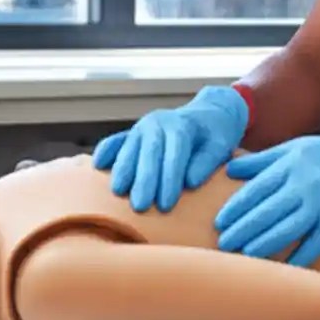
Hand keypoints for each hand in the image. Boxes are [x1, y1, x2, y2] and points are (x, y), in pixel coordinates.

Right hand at [93, 85, 248, 211]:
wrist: (209, 112)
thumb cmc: (216, 134)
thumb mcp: (222, 144)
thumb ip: (207, 162)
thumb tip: (190, 182)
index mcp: (182, 126)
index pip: (174, 154)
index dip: (169, 179)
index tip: (166, 204)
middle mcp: (159, 123)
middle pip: (149, 152)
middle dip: (143, 180)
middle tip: (139, 206)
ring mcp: (143, 126)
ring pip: (131, 147)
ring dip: (123, 170)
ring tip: (118, 192)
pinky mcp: (134, 132)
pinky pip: (117, 140)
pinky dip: (107, 150)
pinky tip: (97, 164)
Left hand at [214, 129, 319, 266]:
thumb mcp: (290, 148)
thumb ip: (259, 161)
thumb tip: (228, 169)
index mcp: (289, 165)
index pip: (257, 190)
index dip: (236, 208)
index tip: (220, 222)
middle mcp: (303, 185)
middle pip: (268, 211)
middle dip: (244, 229)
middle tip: (224, 243)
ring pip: (289, 228)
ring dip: (265, 243)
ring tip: (245, 254)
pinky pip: (315, 243)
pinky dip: (300, 256)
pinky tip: (283, 268)